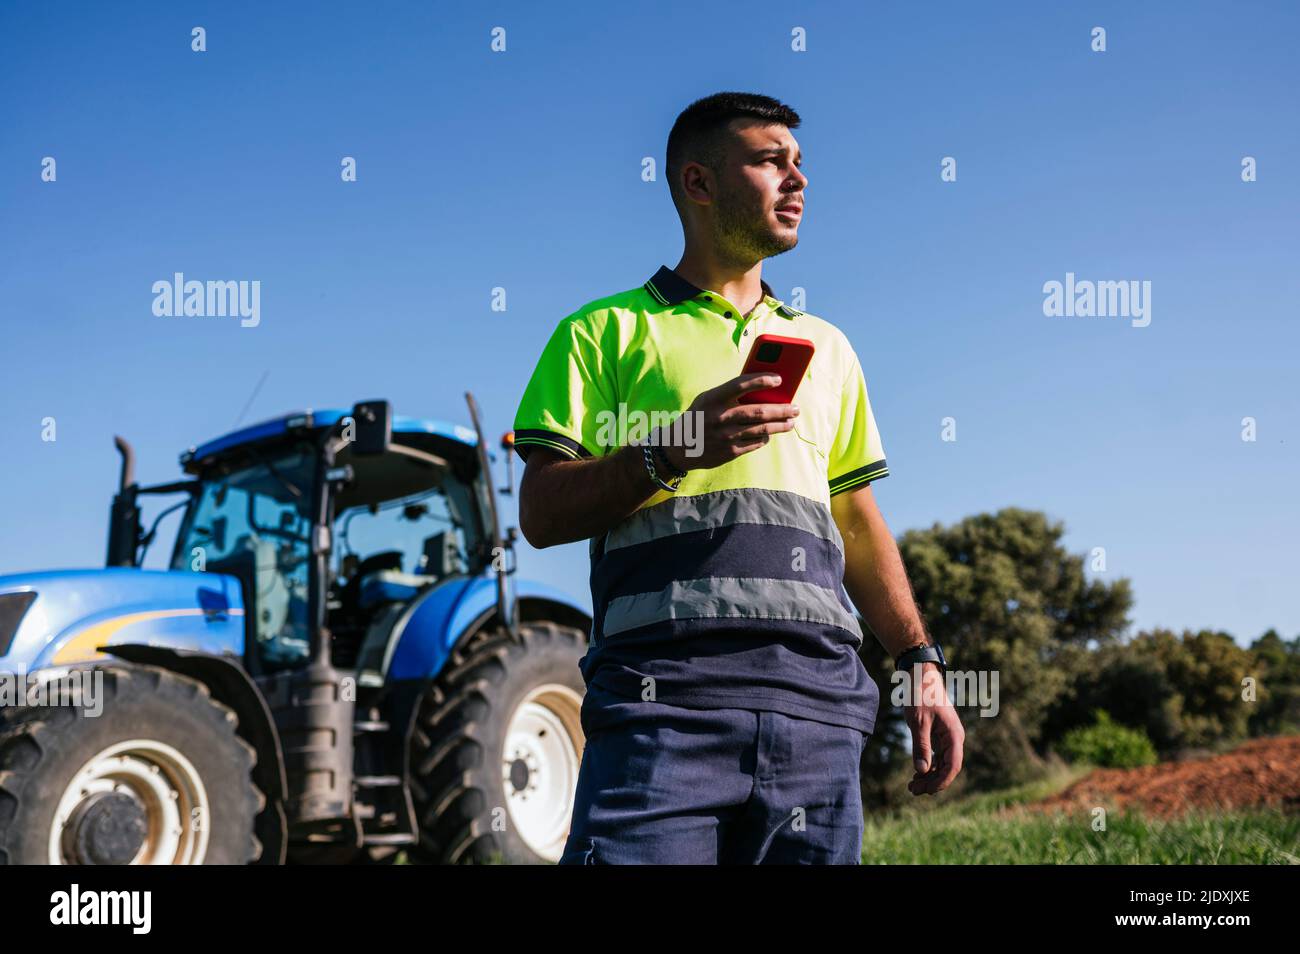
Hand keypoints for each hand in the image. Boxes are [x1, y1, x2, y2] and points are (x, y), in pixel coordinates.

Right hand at [658, 372, 798, 472]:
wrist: (678, 447)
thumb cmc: (699, 417)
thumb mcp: (707, 400)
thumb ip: (730, 394)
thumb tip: (763, 391)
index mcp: (713, 398)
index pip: (741, 384)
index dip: (762, 380)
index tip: (779, 379)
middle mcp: (720, 417)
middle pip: (760, 411)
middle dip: (782, 409)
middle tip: (795, 407)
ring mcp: (726, 436)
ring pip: (762, 429)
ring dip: (780, 425)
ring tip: (790, 422)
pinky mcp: (730, 452)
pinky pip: (755, 443)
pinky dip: (765, 438)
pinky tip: (770, 434)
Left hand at [904, 662, 964, 795]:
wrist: (921, 676)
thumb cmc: (921, 695)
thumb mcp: (918, 721)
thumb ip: (921, 745)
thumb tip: (921, 770)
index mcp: (954, 735)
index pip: (953, 765)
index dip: (941, 781)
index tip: (927, 791)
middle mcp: (954, 738)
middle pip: (947, 768)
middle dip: (932, 782)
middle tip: (912, 791)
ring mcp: (947, 737)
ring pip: (942, 764)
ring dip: (929, 777)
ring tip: (912, 787)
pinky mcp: (939, 736)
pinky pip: (937, 757)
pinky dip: (928, 766)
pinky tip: (916, 774)